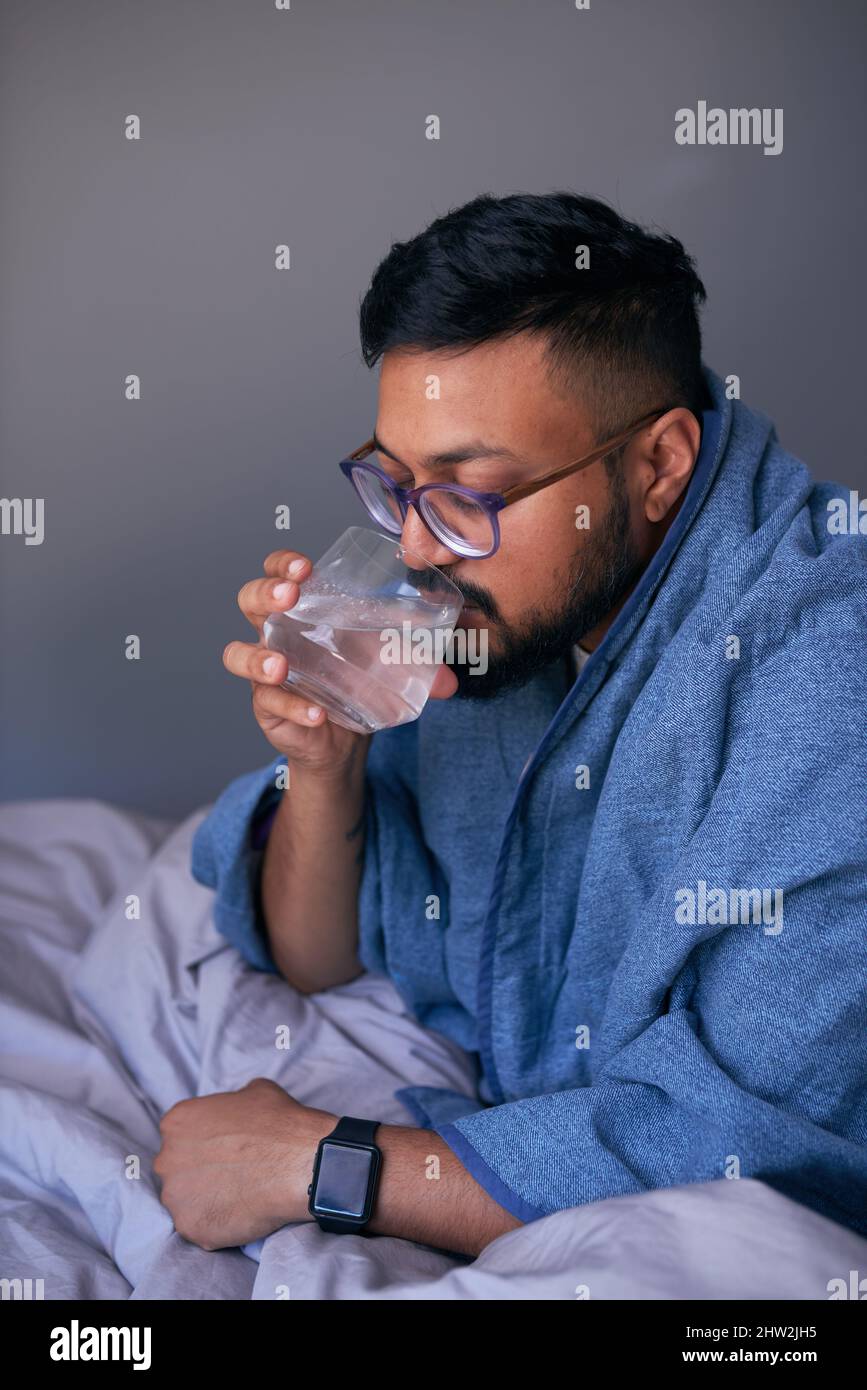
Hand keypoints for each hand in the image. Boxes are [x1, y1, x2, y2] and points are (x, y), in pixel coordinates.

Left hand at [153, 1078, 336, 1249]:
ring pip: (185, 1201)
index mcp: (178, 1122)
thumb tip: (236, 1110)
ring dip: (205, 1201)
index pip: (180, 1136)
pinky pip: (199, 1228)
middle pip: (177, 1169)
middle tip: (231, 1176)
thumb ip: (231, 1102)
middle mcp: (167, 1158)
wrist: (299, 1163)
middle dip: (199, 1173)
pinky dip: (216, 1225)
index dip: (203, 1145)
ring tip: (237, 1197)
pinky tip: (240, 1214)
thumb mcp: (254, 1091)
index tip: (223, 1153)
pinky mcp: (189, 1226)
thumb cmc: (280, 1124)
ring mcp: (175, 1195)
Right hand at [223, 548, 457, 776]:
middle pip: (249, 601)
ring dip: (257, 657)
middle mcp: (276, 634)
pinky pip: (268, 703)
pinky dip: (294, 707)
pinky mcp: (267, 708)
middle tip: (289, 597)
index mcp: (303, 610)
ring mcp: (266, 672)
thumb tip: (450, 679)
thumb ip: (418, 661)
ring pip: (238, 654)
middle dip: (264, 593)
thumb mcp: (388, 662)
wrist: (346, 741)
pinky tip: (317, 713)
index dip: (282, 564)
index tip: (305, 566)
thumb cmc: (357, 684)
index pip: (278, 572)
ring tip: (282, 666)